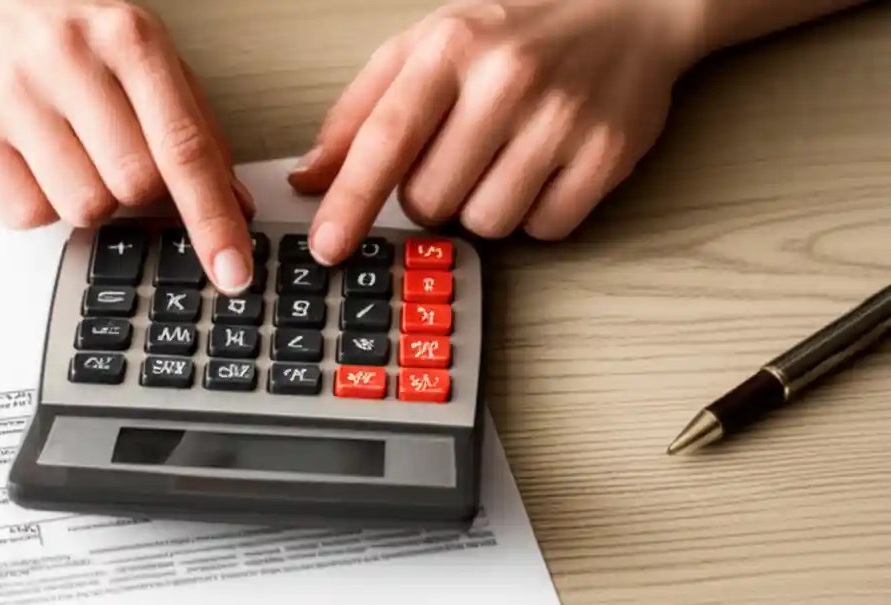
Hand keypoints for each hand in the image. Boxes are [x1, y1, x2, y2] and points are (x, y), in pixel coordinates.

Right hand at [0, 0, 255, 292]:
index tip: (233, 272)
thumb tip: (235, 206)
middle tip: (116, 152)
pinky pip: (29, 216)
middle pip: (134, 186)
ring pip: (83, 209)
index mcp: (127, 38)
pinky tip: (37, 160)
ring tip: (72, 151)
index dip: (213, 219)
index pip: (183, 147)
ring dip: (90, 200)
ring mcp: (12, 96)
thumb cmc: (72, 36)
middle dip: (138, 192)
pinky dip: (43, 204)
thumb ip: (194, 128)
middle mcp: (67, 60)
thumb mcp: (144, 58)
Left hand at [287, 0, 698, 263]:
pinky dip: (535, 213)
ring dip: (482, 208)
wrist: (629, 6)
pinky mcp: (607, 155)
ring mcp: (562, 119)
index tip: (327, 247)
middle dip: (430, 195)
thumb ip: (359, 111)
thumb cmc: (513, 31)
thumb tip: (309, 177)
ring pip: (484, 224)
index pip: (386, 140)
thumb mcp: (426, 47)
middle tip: (455, 154)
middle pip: (430, 199)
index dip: (350, 202)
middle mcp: (508, 79)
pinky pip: (542, 229)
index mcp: (451, 46)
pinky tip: (543, 167)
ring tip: (502, 156)